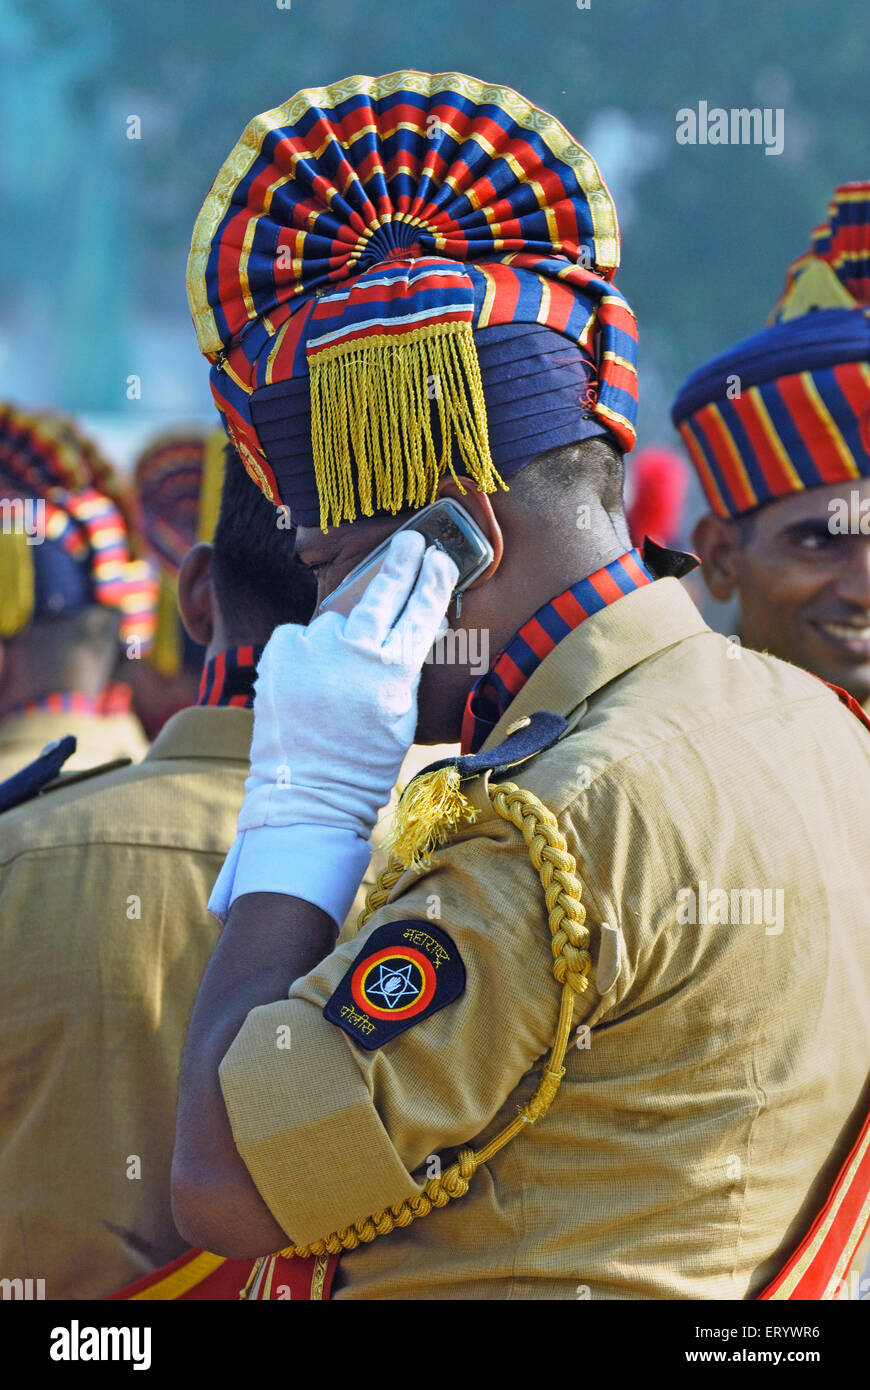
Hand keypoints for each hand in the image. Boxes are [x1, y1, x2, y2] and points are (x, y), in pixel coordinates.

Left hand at [239, 529, 457, 841]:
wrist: (308, 793)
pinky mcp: (280, 651)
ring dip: (338, 638)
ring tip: (335, 680)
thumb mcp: (402, 713)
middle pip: (383, 592)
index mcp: (394, 670)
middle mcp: (355, 651)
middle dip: (399, 562)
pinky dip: (305, 653)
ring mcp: (314, 649)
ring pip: (334, 623)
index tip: (439, 556)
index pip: (421, 609)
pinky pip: (300, 638)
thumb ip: (403, 668)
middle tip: (410, 541)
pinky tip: (307, 685)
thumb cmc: (363, 761)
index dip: (433, 579)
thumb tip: (413, 629)